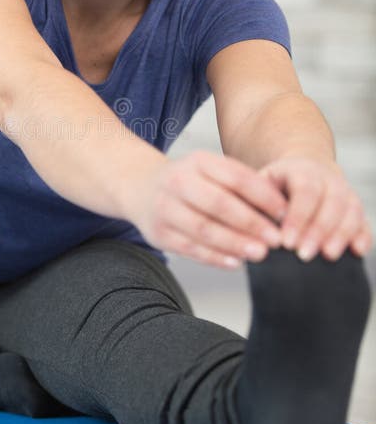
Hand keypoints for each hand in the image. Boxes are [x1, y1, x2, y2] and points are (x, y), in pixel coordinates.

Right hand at [132, 150, 287, 269]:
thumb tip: (280, 211)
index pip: (235, 177)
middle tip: (275, 239)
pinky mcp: (159, 234)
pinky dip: (215, 257)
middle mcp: (178, 181)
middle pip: (219, 204)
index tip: (284, 213)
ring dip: (235, 243)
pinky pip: (190, 248)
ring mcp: (165, 208)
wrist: (140, 188)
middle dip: (251, 223)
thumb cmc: (187, 182)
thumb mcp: (210, 170)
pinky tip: (235, 262)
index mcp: (198, 161)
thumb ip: (240, 185)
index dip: (263, 196)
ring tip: (259, 253)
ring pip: (204, 229)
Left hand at [259, 157, 371, 260]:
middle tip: (305, 255)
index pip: (305, 190)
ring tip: (328, 256)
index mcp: (302, 170)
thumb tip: (253, 231)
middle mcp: (328, 178)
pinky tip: (357, 251)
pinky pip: (364, 221)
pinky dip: (363, 236)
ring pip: (351, 210)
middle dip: (319, 230)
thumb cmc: (274, 186)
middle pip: (331, 202)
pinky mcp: (355, 208)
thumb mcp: (260, 185)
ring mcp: (345, 192)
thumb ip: (257, 204)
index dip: (298, 217)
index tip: (287, 243)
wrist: (301, 172)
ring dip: (341, 235)